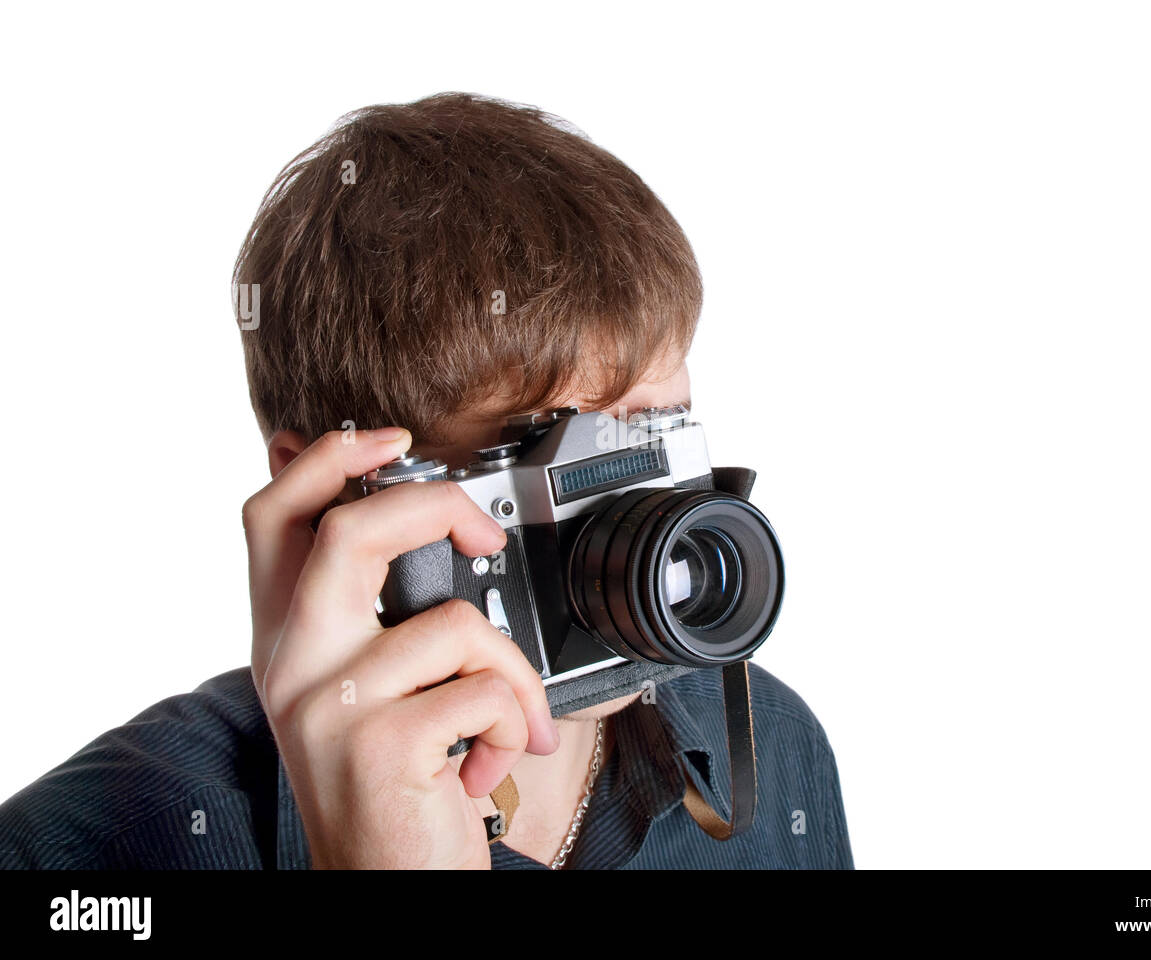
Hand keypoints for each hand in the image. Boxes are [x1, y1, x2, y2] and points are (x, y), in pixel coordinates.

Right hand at [241, 427, 559, 868]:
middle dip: (434, 508)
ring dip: (510, 674)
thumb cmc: (390, 782)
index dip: (326, 459)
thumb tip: (396, 519)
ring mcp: (330, 705)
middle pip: (349, 532)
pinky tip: (493, 759)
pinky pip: (484, 689)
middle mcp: (292, 665)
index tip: (384, 437)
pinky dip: (515, 720)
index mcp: (284, 637)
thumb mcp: (357, 687)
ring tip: (504, 719)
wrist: (387, 885)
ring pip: (456, 624)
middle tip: (481, 534)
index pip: (272, 516)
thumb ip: (368, 611)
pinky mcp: (379, 746)